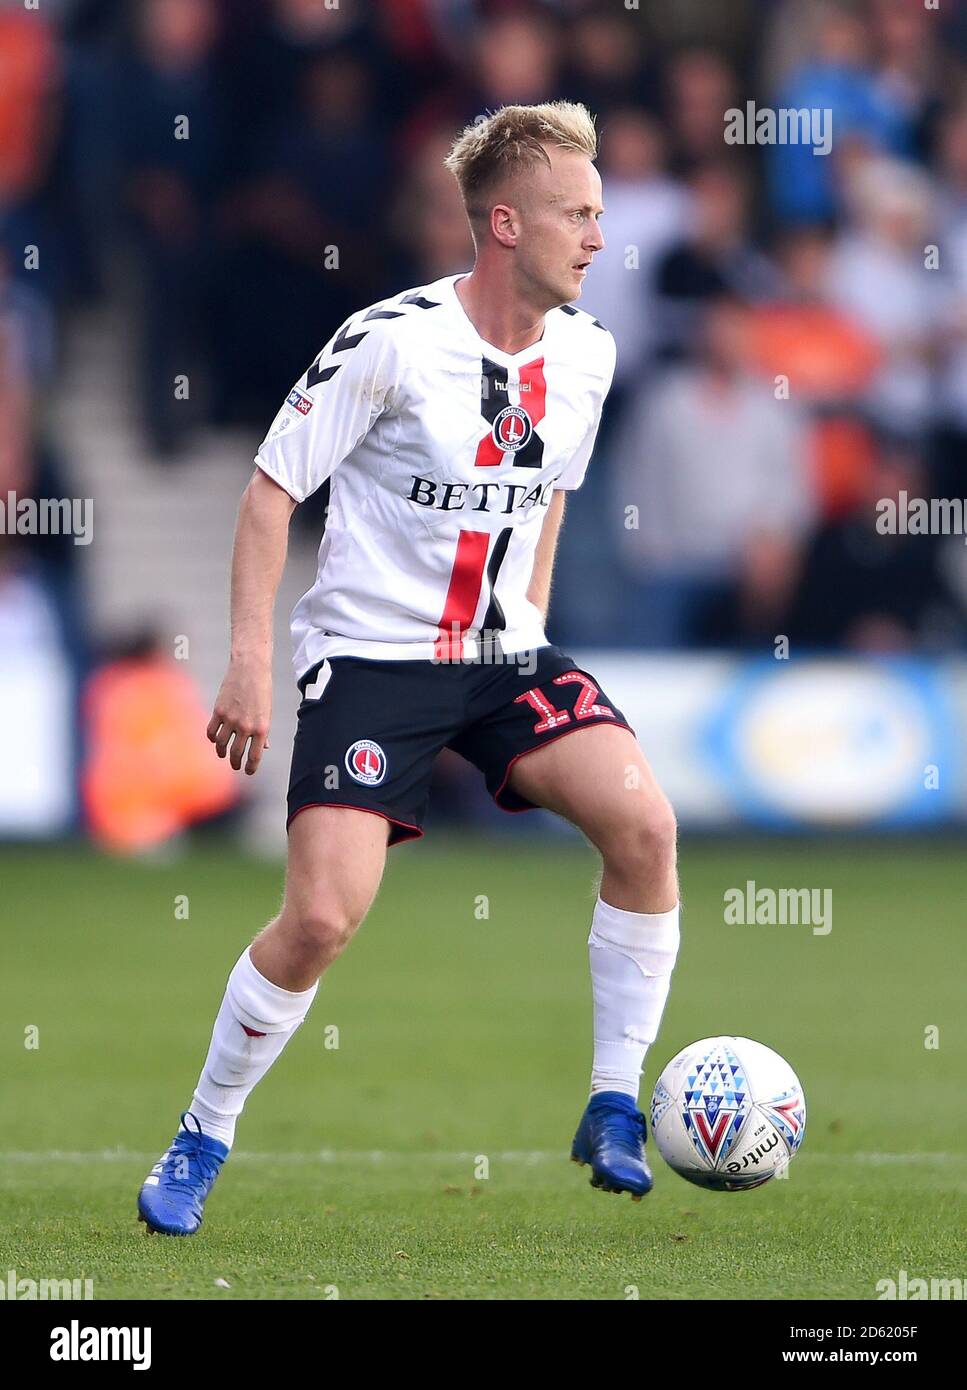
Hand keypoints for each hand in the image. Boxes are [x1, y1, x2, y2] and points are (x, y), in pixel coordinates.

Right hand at [207, 658, 271, 774]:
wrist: (250, 669)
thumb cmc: (262, 689)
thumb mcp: (267, 712)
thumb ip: (264, 731)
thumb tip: (264, 747)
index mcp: (261, 728)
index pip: (254, 756)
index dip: (250, 767)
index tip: (248, 771)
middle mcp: (246, 726)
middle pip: (236, 754)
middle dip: (235, 763)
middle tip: (235, 766)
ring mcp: (230, 719)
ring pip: (221, 745)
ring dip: (222, 752)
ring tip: (223, 754)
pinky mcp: (218, 711)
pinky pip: (212, 731)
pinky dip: (212, 738)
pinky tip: (215, 740)